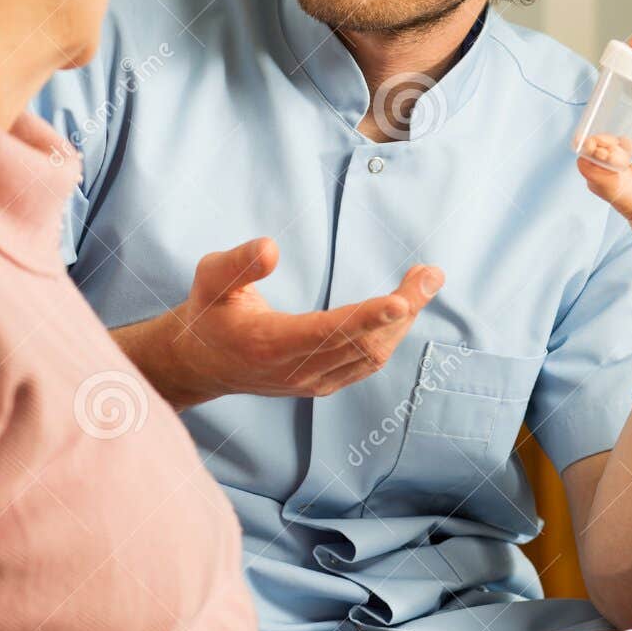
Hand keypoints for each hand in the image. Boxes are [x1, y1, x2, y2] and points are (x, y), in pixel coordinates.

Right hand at [163, 237, 442, 405]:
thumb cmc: (209, 314)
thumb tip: (271, 247)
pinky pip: (366, 362)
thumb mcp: (209, 279)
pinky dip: (391, 334)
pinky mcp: (323, 383)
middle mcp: (297, 370)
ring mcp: (313, 382)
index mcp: (270, 344)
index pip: (328, 333)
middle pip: (363, 344)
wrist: (201, 363)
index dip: (368, 317)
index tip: (402, 300)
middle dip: (403, 309)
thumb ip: (238, 264)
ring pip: (371, 356)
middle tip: (430, 274)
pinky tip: (404, 307)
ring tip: (424, 282)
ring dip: (403, 321)